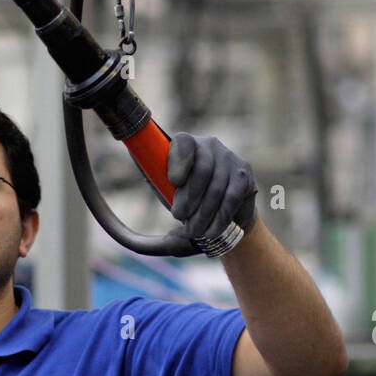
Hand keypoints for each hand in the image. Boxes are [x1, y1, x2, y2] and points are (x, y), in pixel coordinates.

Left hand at [167, 133, 257, 249]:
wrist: (225, 218)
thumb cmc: (190, 207)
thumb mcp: (169, 202)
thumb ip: (156, 204)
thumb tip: (131, 231)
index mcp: (186, 146)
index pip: (183, 143)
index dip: (179, 161)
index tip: (175, 182)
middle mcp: (209, 146)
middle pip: (201, 170)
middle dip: (189, 197)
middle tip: (180, 216)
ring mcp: (229, 159)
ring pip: (216, 186)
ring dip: (203, 212)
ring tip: (194, 230)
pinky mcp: (244, 175)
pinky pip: (231, 197)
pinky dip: (219, 217)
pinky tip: (211, 231)